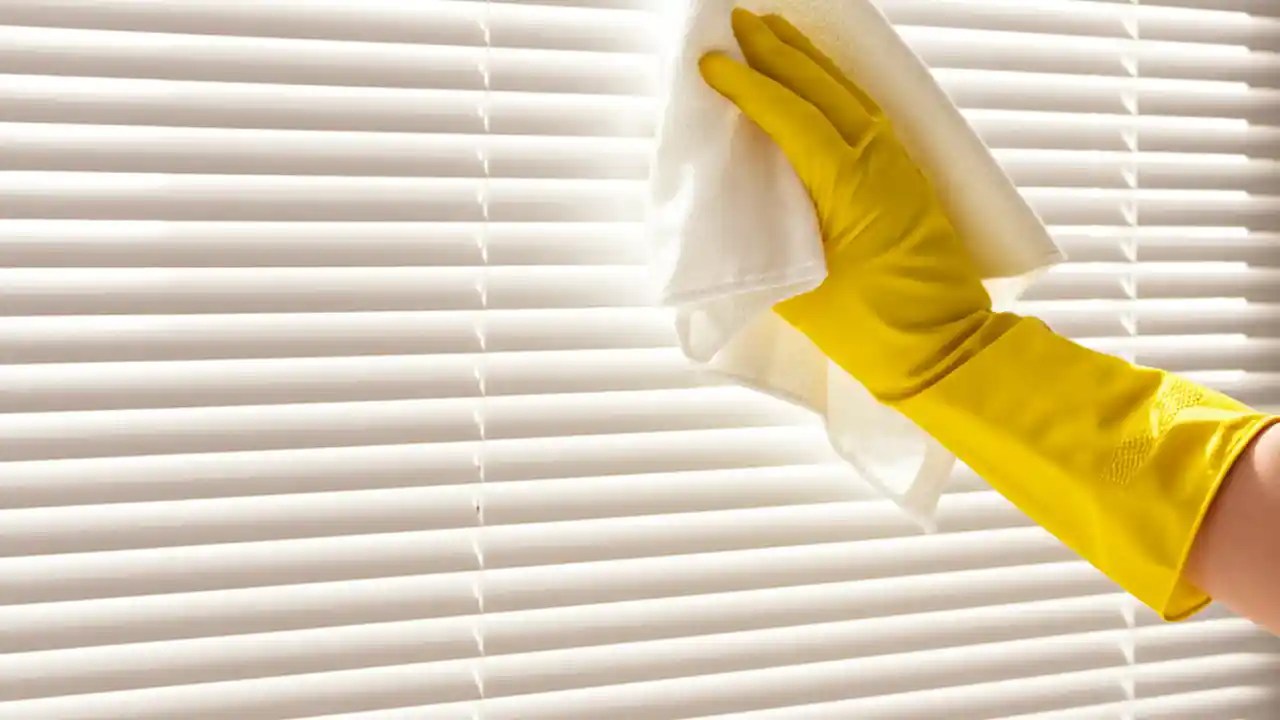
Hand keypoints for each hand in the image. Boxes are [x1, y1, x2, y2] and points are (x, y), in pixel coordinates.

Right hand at [701, 9, 1003, 400]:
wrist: (945, 353)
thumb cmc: (872, 332)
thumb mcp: (799, 290)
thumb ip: (768, 239)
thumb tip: (739, 208)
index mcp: (850, 184)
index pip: (790, 116)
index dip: (748, 87)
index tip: (712, 64)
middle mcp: (880, 162)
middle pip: (823, 87)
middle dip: (778, 52)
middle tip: (740, 22)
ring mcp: (899, 167)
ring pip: (848, 93)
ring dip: (809, 61)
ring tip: (775, 34)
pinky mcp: (907, 180)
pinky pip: (864, 114)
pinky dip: (834, 89)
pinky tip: (819, 84)